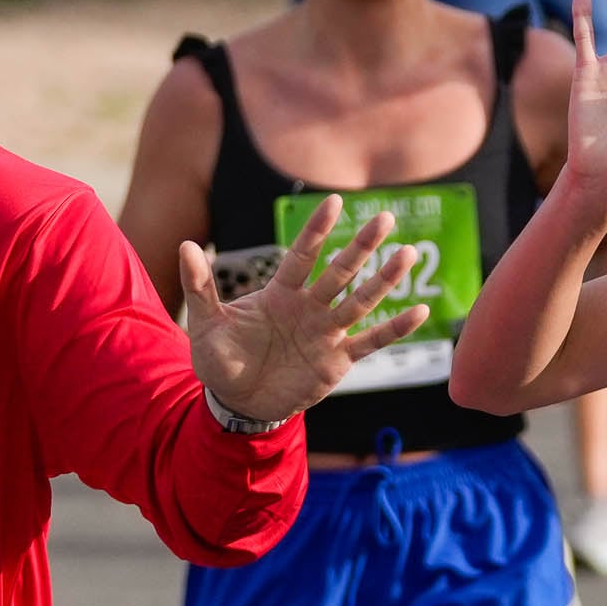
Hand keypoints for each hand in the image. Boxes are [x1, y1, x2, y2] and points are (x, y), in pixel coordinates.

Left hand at [179, 195, 427, 423]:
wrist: (237, 403)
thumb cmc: (221, 360)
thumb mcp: (206, 323)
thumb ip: (199, 286)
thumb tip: (184, 245)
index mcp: (280, 293)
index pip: (302, 255)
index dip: (317, 230)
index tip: (333, 201)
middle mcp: (308, 307)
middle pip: (340, 271)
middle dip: (362, 246)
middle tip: (385, 217)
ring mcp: (326, 333)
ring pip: (360, 301)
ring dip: (384, 280)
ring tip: (408, 254)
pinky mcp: (338, 360)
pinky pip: (371, 341)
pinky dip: (395, 328)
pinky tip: (422, 312)